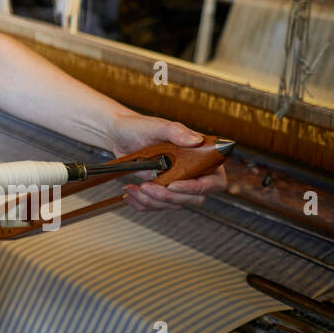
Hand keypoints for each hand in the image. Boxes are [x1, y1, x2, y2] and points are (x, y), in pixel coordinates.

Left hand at [106, 112, 227, 211]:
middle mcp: (192, 171)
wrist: (119, 135)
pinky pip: (158, 206)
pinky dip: (142, 203)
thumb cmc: (139, 127)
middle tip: (146, 186)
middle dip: (170, 197)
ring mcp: (177, 182)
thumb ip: (176, 131)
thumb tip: (196, 140)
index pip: (215, 181)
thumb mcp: (157, 126)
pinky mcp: (161, 190)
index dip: (198, 187)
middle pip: (195, 198)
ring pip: (175, 204)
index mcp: (200, 155)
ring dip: (153, 201)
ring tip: (134, 188)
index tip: (173, 184)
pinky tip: (130, 193)